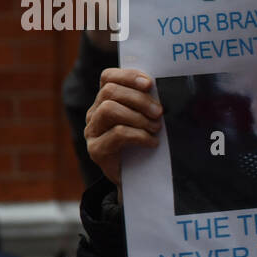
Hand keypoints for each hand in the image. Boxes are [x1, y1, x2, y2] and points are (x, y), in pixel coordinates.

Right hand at [84, 67, 162, 185]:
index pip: (108, 77)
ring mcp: (92, 132)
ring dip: (138, 117)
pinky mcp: (96, 150)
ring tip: (155, 128)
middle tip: (159, 112)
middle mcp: (94, 114)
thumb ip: (147, 104)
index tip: (149, 83)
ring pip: (109, 109)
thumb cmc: (144, 145)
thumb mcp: (146, 120)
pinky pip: (117, 133)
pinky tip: (152, 142)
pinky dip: (139, 135)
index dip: (128, 76)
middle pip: (110, 92)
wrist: (138, 180)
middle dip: (139, 99)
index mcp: (105, 101)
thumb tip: (163, 87)